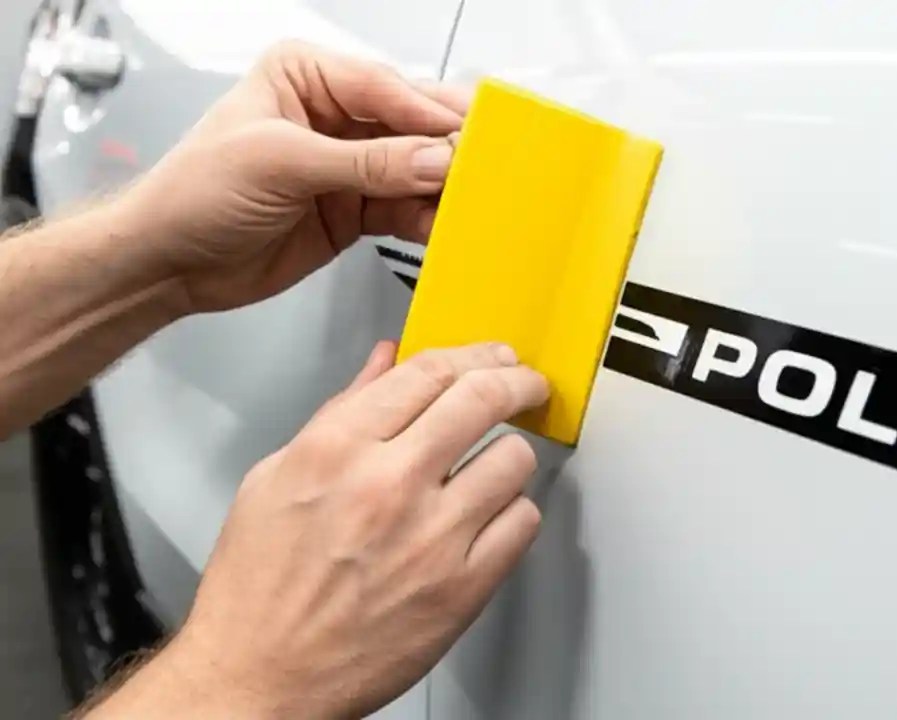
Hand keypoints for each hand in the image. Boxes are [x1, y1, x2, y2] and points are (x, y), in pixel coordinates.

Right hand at [91, 342, 547, 717]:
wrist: (258, 677)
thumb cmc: (259, 588)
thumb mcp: (276, 477)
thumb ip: (341, 412)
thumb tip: (386, 365)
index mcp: (337, 449)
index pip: (429, 370)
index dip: (473, 353)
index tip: (492, 357)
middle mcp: (388, 484)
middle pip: (482, 399)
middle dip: (516, 381)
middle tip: (524, 385)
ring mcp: (430, 536)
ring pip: (514, 459)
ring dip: (510, 455)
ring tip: (492, 467)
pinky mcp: (461, 587)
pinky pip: (522, 523)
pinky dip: (514, 513)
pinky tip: (490, 517)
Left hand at [119, 41, 467, 312]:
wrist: (168, 263)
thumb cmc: (194, 193)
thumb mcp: (280, 165)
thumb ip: (366, 164)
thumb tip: (435, 160)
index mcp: (307, 75)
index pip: (385, 87)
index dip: (429, 115)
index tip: (468, 139)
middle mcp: (334, 114)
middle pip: (410, 124)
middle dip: (448, 146)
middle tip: (489, 166)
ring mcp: (349, 164)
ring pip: (416, 169)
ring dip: (445, 187)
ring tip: (477, 201)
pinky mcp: (355, 209)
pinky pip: (406, 208)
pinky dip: (429, 219)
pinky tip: (448, 226)